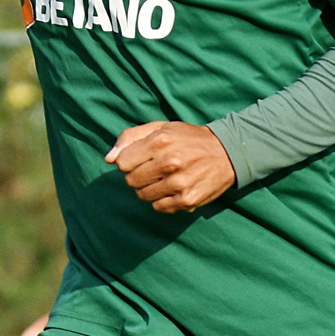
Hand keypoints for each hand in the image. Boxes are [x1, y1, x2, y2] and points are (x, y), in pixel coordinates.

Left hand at [107, 122, 233, 212]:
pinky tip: (174, 188)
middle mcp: (169, 163)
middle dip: (138, 175)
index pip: (122, 163)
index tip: (141, 158)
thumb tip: (108, 159)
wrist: (226, 152)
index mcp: (160, 142)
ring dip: (149, 188)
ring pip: (142, 196)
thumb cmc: (188, 139)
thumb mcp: (161, 128)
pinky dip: (162, 200)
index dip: (129, 161)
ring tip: (165, 178)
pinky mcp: (186, 200)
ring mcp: (178, 184)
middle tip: (154, 168)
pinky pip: (158, 207)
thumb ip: (130, 138)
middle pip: (130, 180)